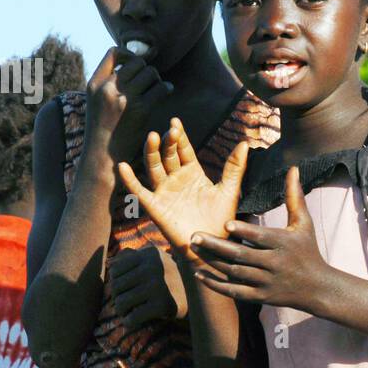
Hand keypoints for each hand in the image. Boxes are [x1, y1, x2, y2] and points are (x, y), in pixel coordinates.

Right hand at [85, 48, 172, 166]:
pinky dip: (166, 88)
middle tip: (150, 80)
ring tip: (157, 87)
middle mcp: (108, 88)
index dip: (128, 54)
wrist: (103, 157)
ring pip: (150, 73)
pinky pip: (160, 88)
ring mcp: (124, 98)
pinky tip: (167, 91)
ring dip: (156, 79)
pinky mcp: (140, 110)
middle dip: (146, 69)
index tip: (135, 64)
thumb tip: (127, 65)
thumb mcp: (95, 102)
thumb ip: (107, 84)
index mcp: (94, 84)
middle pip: (136, 62)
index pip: (113, 53)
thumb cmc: (102, 131)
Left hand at [108, 245, 188, 327]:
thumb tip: (109, 263)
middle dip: (117, 297)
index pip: (115, 269)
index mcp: (150, 254)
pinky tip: (132, 322)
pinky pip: (133, 318)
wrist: (199, 296)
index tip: (124, 289)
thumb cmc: (170, 278)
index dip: (115, 281)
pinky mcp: (162, 305)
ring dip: (121, 311)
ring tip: (127, 312)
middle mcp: (153, 267)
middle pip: (116, 286)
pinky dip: (129, 322)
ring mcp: (158, 286)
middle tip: (124, 304)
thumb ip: (133, 257)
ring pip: (121, 302)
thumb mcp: (156, 261)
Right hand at [116, 119, 249, 261]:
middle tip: (170, 130)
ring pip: (154, 167)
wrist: (212, 246)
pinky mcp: (155, 207)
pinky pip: (139, 191)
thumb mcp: (229, 190)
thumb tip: (243, 143)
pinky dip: (130, 180)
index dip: (179, 136)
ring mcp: (164, 192)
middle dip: (168, 141)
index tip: (175, 121)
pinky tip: (123, 166)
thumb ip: (235, 168)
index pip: (183, 150)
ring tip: (152, 137)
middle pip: (168, 155)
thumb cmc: (221, 220)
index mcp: (193, 173)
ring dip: (152, 152)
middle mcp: (176, 180)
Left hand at [190, 166, 331, 311]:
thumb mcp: (304, 224)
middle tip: (194, 236)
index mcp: (284, 244)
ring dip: (212, 262)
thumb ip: (294, 196)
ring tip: (193, 249)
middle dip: (217, 246)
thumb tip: (293, 168)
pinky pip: (234, 291)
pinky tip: (199, 274)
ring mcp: (266, 282)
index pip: (261, 237)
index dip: (244, 231)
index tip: (225, 224)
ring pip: (235, 273)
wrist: (317, 288)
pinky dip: (216, 284)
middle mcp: (274, 264)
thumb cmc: (308, 250)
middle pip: (242, 255)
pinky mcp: (260, 296)